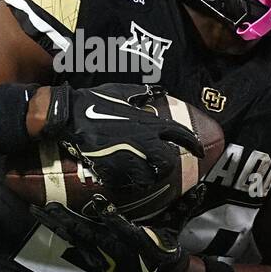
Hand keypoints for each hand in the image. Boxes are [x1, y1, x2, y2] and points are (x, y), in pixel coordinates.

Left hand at [31, 201, 189, 271]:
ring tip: (37, 210)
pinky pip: (73, 242)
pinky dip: (59, 231)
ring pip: (76, 237)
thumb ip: (185, 206)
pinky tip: (44, 219)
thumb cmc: (168, 246)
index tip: (99, 204)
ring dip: (57, 224)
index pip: (124, 230)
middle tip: (48, 205)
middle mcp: (116, 249)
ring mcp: (103, 254)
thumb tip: (200, 187)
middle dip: (68, 220)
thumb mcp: (178, 225)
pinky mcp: (95, 256)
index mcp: (137, 241)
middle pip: (88, 233)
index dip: (111, 218)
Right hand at [39, 83, 202, 204]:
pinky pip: (130, 182)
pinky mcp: (114, 169)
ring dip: (149, 175)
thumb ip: (140, 93)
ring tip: (142, 172)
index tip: (200, 152)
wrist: (70, 118)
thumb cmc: (93, 102)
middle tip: (160, 165)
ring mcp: (129, 157)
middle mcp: (143, 141)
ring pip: (150, 175)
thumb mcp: (121, 91)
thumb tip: (156, 90)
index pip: (180, 135)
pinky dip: (130, 181)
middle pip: (167, 162)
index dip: (193, 145)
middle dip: (166, 166)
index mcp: (148, 122)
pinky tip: (125, 175)